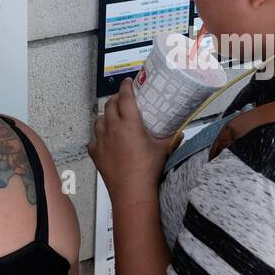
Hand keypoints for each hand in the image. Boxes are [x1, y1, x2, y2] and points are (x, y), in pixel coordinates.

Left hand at [88, 79, 173, 204]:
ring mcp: (101, 141)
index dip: (126, 87)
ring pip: (99, 120)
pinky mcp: (96, 153)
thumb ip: (172, 137)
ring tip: (113, 118)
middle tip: (122, 99)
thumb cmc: (148, 169)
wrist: (132, 191)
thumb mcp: (163, 149)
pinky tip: (105, 140)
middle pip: (109, 105)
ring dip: (105, 116)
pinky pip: (93, 139)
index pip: (125, 97)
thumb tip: (181, 131)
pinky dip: (98, 136)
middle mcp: (113, 128)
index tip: (128, 82)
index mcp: (130, 123)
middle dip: (115, 99)